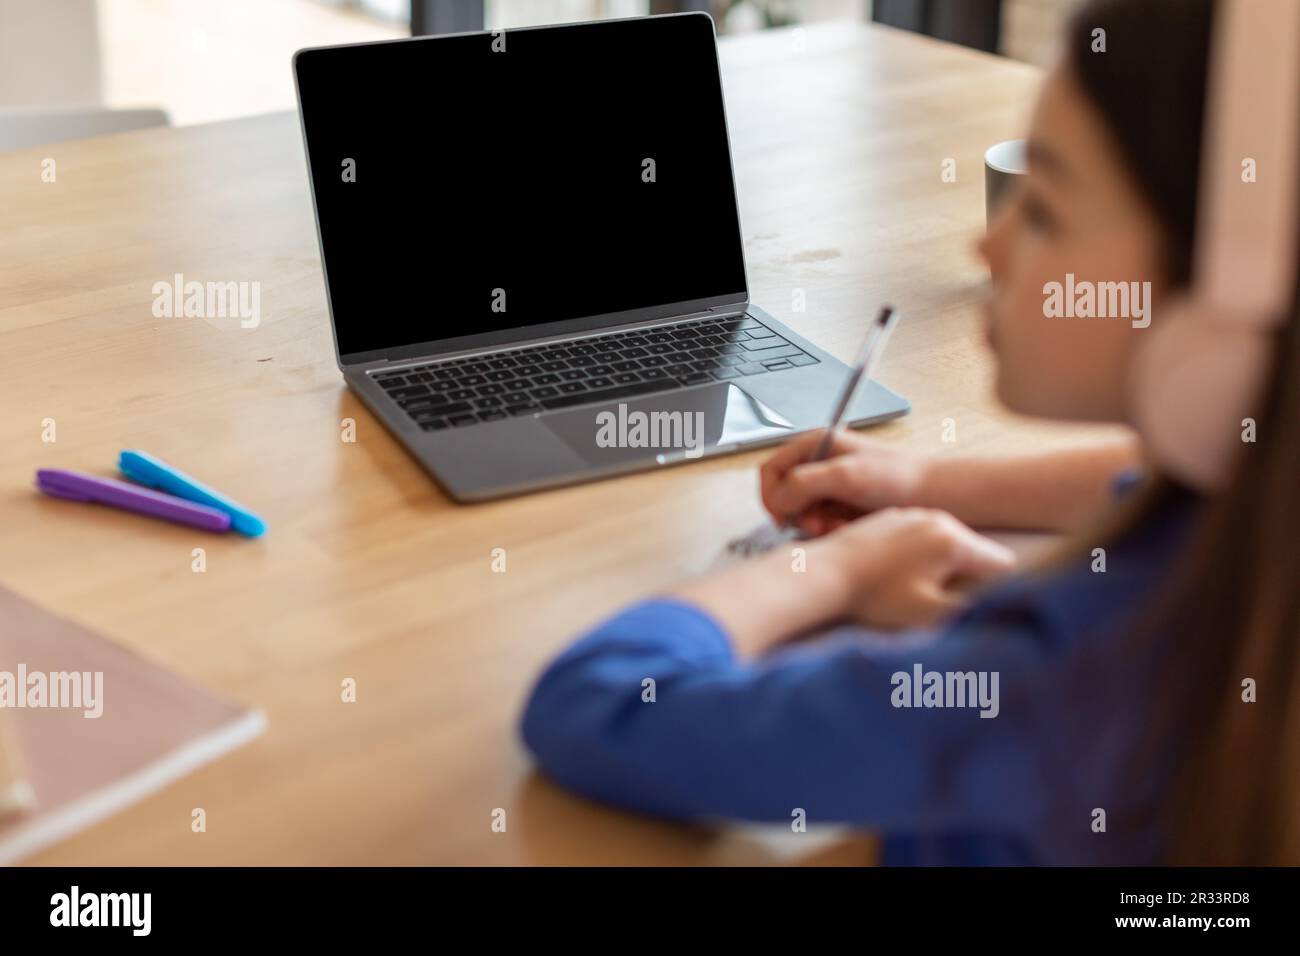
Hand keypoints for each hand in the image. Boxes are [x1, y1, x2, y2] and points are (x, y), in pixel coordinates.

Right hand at [760, 430, 926, 536]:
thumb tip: (777, 499)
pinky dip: (830, 530)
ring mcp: (831, 486)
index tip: (782, 517)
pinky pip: (821, 522)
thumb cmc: (899, 478)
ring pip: (803, 512)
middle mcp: (820, 464)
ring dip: (816, 525)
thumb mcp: (847, 476)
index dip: (770, 494)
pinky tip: (850, 528)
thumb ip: (804, 483)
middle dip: (798, 514)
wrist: (936, 496)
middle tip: (819, 525)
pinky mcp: (842, 505)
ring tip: (839, 527)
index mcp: (816, 445)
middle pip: (785, 494)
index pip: (772, 469)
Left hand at [820, 507, 1015, 628]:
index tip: (981, 605)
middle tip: (943, 600)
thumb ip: (970, 610)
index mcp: (953, 541)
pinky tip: (896, 573)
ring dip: (943, 565)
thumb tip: (997, 609)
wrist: (825, 572)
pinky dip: (919, 553)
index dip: (998, 588)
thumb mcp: (928, 612)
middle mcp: (938, 519)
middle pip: (975, 550)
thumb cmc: (876, 596)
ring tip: (916, 587)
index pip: (1001, 564)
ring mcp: (913, 514)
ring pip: (946, 541)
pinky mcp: (891, 517)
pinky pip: (920, 536)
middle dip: (970, 576)